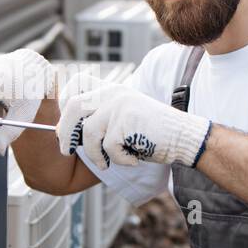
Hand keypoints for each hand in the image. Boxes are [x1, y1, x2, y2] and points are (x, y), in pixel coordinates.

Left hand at [55, 72, 211, 167]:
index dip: (65, 102)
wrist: (183, 137)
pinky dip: (119, 160)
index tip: (64, 126)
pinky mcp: (125, 121)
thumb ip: (100, 120)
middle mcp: (113, 93)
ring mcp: (119, 105)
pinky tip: (135, 159)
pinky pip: (108, 147)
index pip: (79, 84)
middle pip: (74, 106)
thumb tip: (66, 134)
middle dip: (66, 132)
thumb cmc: (153, 134)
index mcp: (112, 90)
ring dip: (95, 154)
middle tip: (66, 151)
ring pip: (89, 132)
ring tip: (107, 162)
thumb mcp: (123, 120)